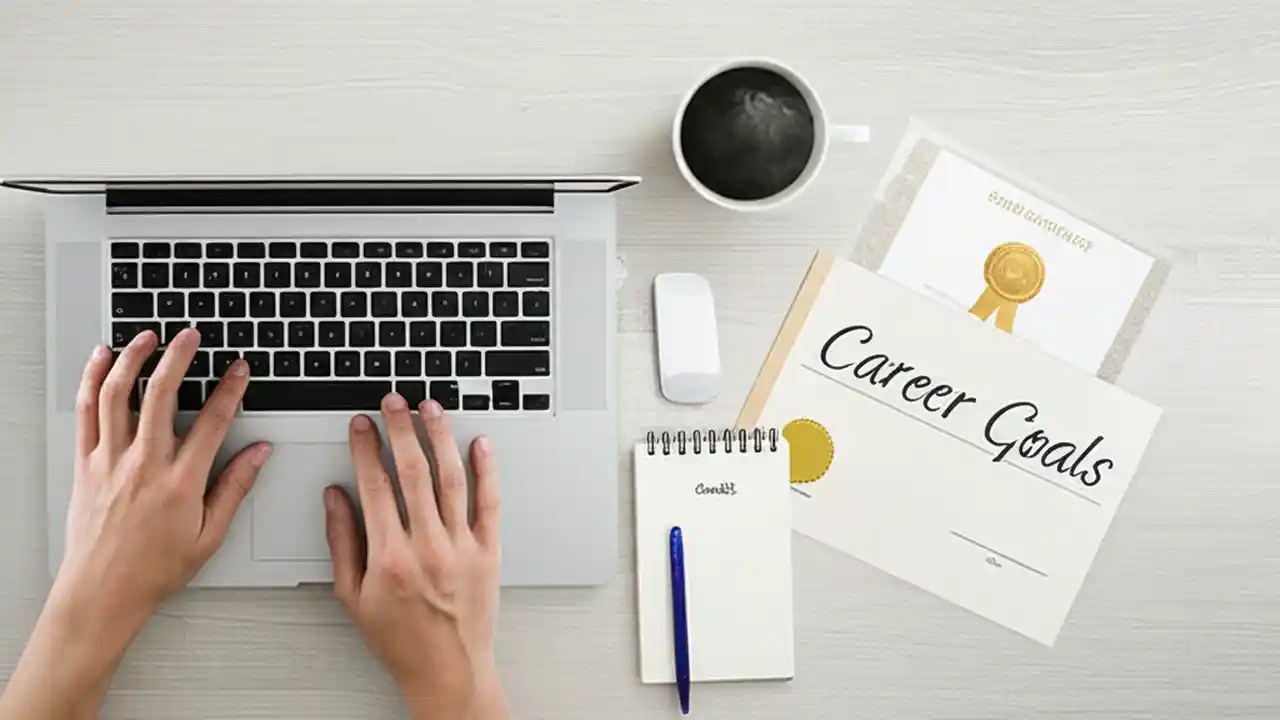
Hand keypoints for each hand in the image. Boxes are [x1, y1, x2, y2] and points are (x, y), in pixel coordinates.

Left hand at [56, 328, 271, 636]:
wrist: (102, 591)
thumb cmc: (154, 569)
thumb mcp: (210, 534)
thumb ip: (235, 487)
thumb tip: (259, 453)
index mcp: (180, 482)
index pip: (214, 421)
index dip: (231, 389)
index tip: (239, 370)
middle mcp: (144, 464)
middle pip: (163, 393)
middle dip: (179, 356)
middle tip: (190, 336)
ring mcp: (110, 460)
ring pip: (118, 393)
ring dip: (133, 358)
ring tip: (147, 337)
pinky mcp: (85, 462)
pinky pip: (87, 410)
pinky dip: (93, 379)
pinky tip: (101, 360)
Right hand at [324, 394, 507, 719]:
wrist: (447, 669)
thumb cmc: (399, 638)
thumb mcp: (352, 595)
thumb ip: (342, 541)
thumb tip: (335, 496)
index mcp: (390, 557)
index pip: (375, 485)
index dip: (365, 448)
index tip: (360, 425)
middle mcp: (428, 547)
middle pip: (413, 472)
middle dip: (400, 429)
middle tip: (393, 403)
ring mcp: (462, 547)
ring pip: (451, 478)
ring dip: (439, 437)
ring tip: (430, 409)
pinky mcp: (489, 551)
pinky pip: (489, 502)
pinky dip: (486, 470)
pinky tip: (480, 444)